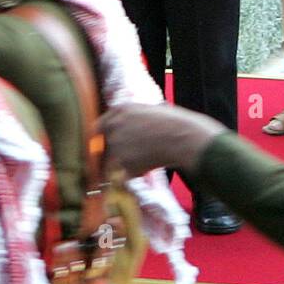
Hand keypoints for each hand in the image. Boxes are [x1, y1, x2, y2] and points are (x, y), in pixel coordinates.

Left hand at [98, 103, 225, 180]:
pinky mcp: (122, 163)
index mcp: (120, 110)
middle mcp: (113, 126)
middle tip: (131, 157)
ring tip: (149, 158)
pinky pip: (126, 173)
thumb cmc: (176, 122)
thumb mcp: (153, 110)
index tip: (108, 144)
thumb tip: (136, 125)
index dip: (104, 136)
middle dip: (114, 153)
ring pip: (114, 160)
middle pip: (103, 145)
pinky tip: (151, 166)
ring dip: (127, 164)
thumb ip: (137, 117)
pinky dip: (136, 173)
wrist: (184, 138)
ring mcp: (116, 145)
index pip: (100, 125)